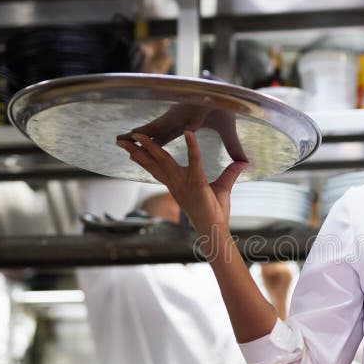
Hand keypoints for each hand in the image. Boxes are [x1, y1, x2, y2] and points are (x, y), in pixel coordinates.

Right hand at [116, 129, 247, 242]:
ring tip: (137, 136)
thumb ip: (230, 173)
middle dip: (136, 150)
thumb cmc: (217, 213)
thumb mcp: (223, 187)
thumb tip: (242, 163)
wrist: (216, 231)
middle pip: (152, 163)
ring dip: (150, 146)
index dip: (144, 157)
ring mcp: (184, 183)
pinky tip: (189, 133)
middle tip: (121, 139)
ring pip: (163, 161)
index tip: (132, 146)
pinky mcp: (197, 183)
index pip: (158, 167)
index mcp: (178, 183)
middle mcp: (176, 183)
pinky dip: (191, 147)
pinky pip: (194, 161)